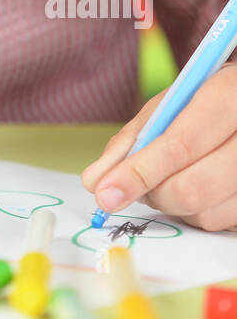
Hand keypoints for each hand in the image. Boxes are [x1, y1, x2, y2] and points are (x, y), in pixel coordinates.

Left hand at [81, 66, 236, 230]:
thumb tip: (95, 181)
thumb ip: (134, 138)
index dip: (139, 172)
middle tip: (134, 184)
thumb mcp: (171, 102)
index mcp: (229, 96)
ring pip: (205, 214)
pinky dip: (194, 213)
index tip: (105, 193)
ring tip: (169, 177)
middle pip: (192, 188)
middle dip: (152, 193)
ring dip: (172, 206)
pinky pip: (219, 223)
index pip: (180, 145)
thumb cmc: (207, 100)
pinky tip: (195, 186)